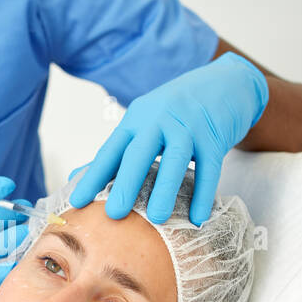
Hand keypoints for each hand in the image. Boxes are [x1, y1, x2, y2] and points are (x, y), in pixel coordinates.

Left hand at [68, 52, 268, 225]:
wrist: (226, 82)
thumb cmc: (177, 111)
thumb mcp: (144, 123)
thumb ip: (115, 152)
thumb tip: (75, 178)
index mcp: (136, 119)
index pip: (111, 150)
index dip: (94, 176)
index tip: (76, 202)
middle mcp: (159, 119)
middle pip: (140, 152)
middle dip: (126, 183)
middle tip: (114, 214)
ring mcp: (189, 126)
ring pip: (176, 159)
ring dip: (166, 189)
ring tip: (157, 219)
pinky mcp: (214, 136)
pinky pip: (210, 168)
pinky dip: (204, 194)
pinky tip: (198, 218)